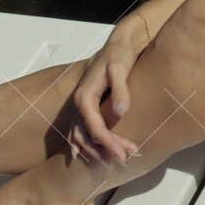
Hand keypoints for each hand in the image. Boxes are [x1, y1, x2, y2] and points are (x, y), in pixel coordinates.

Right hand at [68, 13, 152, 162]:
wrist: (117, 45)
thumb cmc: (119, 55)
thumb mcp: (120, 69)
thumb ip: (120, 90)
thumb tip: (120, 111)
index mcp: (85, 97)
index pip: (94, 128)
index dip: (109, 143)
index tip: (124, 155)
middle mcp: (80, 104)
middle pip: (87, 136)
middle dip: (104, 150)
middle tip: (125, 160)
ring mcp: (82, 107)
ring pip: (83, 137)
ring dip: (98, 150)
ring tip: (119, 159)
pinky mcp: (89, 108)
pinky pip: (83, 131)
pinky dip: (90, 145)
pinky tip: (97, 156)